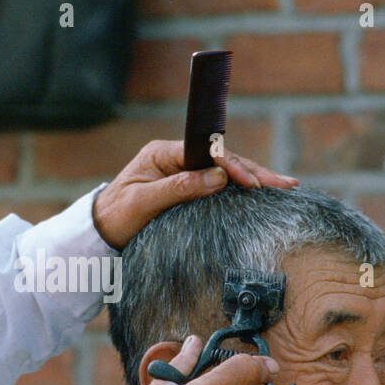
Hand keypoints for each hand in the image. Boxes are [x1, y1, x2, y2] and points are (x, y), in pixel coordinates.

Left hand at [91, 140, 298, 249]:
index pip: (208, 152)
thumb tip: (218, 178)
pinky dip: (241, 189)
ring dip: (254, 178)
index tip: (253, 183)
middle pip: (222, 159)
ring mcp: (183, 172)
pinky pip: (219, 185)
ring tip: (285, 186)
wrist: (100, 232)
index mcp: (164, 153)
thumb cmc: (116, 216)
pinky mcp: (187, 188)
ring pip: (224, 171)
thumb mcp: (143, 203)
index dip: (233, 166)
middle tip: (285, 184)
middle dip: (254, 171)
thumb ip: (178, 188)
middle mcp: (176, 158)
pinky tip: (262, 193)